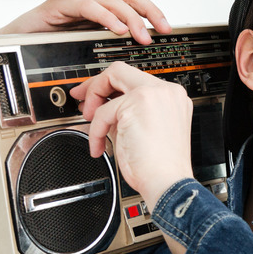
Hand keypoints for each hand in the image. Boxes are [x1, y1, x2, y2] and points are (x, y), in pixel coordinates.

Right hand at [0, 0, 172, 44]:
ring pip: (112, 0)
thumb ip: (111, 44)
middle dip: (150, 10)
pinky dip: (106, 18)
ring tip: (140, 36)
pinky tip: (117, 29)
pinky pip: (89, 7)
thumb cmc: (51, 44)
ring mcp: (76, 2)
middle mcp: (91, 1)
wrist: (17, 46)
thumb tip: (135, 48)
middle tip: (162, 28)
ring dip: (132, 18)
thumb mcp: (90, 46)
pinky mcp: (60, 6)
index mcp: (102, 9)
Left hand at [69, 62, 193, 210]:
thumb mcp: (141, 130)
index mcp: (171, 98)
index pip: (134, 80)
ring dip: (94, 103)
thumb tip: (102, 107)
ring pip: (111, 79)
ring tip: (92, 124)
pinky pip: (105, 110)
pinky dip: (96, 129)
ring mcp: (155, 94)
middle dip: (95, 85)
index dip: (110, 87)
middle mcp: (166, 92)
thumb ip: (125, 113)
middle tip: (82, 98)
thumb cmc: (159, 167)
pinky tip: (99, 145)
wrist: (167, 182)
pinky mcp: (138, 103)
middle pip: (121, 70)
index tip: (96, 97)